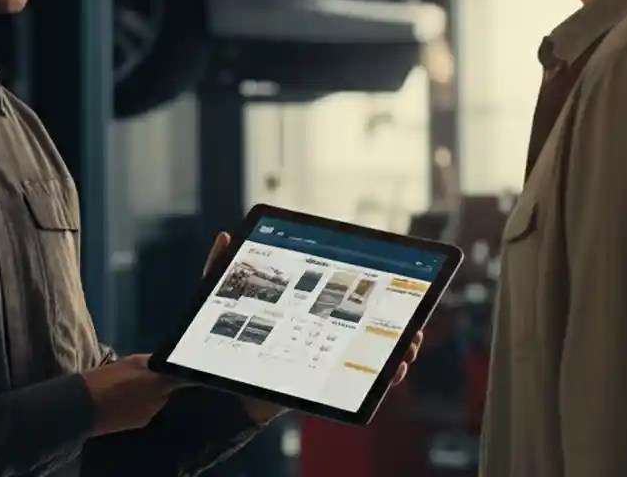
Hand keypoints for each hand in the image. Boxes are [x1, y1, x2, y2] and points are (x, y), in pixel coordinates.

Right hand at [81, 354, 178, 435]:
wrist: (83, 407)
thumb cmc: (105, 379)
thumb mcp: (128, 362)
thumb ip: (149, 362)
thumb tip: (161, 363)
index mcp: (158, 384)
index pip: (177, 377)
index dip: (171, 372)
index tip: (164, 368)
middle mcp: (159, 402)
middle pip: (166, 390)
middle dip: (159, 383)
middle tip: (143, 376)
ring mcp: (150, 415)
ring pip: (156, 401)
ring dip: (150, 395)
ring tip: (132, 388)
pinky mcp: (139, 425)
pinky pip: (146, 411)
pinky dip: (141, 405)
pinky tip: (126, 400)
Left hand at [203, 232, 425, 424]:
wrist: (211, 392)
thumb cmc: (215, 346)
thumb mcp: (218, 304)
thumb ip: (220, 270)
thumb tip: (227, 234)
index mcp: (298, 311)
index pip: (339, 297)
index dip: (370, 290)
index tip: (394, 281)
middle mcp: (314, 334)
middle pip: (364, 325)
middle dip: (396, 321)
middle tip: (415, 319)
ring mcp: (319, 361)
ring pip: (368, 355)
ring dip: (397, 350)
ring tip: (410, 345)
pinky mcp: (319, 385)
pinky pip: (356, 386)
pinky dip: (380, 381)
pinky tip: (392, 372)